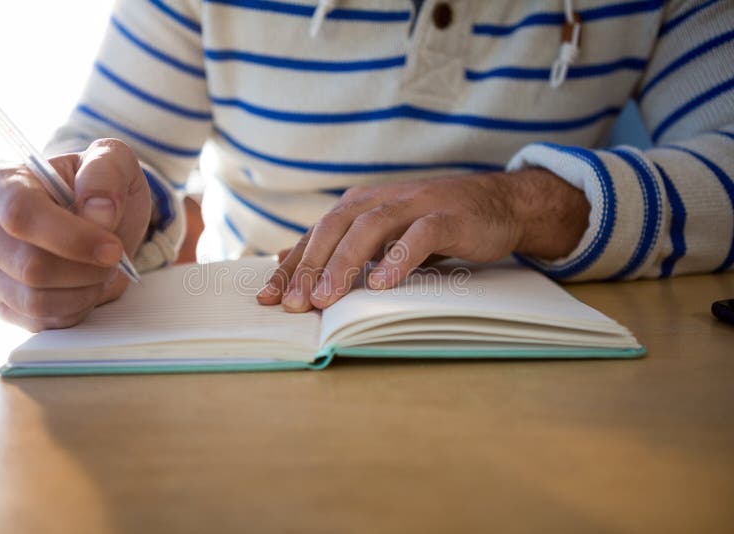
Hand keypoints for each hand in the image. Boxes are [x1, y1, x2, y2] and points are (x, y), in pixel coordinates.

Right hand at [0, 138, 150, 330]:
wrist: (102, 220)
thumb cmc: (100, 188)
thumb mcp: (114, 161)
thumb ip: (106, 172)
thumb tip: (98, 211)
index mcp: (1, 185)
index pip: (22, 216)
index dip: (72, 238)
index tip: (113, 247)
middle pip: (29, 266)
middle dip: (86, 269)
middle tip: (114, 256)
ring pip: (36, 300)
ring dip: (85, 290)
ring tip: (102, 270)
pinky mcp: (3, 304)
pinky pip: (42, 322)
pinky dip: (78, 308)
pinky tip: (87, 286)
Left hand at [257, 168, 588, 311]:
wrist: (496, 203)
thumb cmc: (432, 223)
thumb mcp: (380, 233)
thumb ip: (337, 245)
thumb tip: (285, 260)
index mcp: (360, 205)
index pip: (316, 236)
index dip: (290, 267)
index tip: (267, 300)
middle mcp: (380, 200)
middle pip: (335, 230)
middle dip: (309, 268)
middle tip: (292, 305)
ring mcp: (414, 204)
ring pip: (370, 230)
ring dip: (345, 265)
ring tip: (326, 299)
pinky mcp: (446, 216)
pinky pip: (418, 236)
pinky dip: (398, 258)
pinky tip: (382, 284)